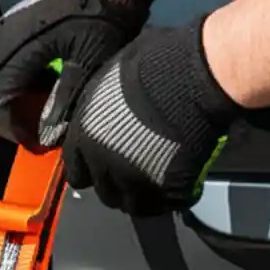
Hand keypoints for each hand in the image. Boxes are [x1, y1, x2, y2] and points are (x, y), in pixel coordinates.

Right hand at [0, 0, 162, 149]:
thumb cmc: (104, 20)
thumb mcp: (91, 63)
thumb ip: (65, 100)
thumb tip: (47, 135)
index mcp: (21, 42)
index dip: (8, 125)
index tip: (31, 140)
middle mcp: (3, 35)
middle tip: (24, 130)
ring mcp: (3, 30)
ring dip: (1, 100)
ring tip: (32, 114)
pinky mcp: (9, 29)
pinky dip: (8, 86)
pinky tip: (37, 92)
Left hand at [63, 19, 241, 214]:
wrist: (193, 75)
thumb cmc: (152, 63)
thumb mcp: (110, 78)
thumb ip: (102, 106)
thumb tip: (106, 109)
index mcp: (83, 136)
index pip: (75, 172)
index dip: (91, 170)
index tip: (104, 166)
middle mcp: (103, 163)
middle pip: (104, 192)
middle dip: (118, 186)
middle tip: (137, 173)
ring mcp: (135, 180)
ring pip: (133, 206)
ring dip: (144, 197)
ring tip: (158, 182)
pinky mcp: (167, 189)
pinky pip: (168, 205)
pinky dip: (174, 198)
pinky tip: (182, 184)